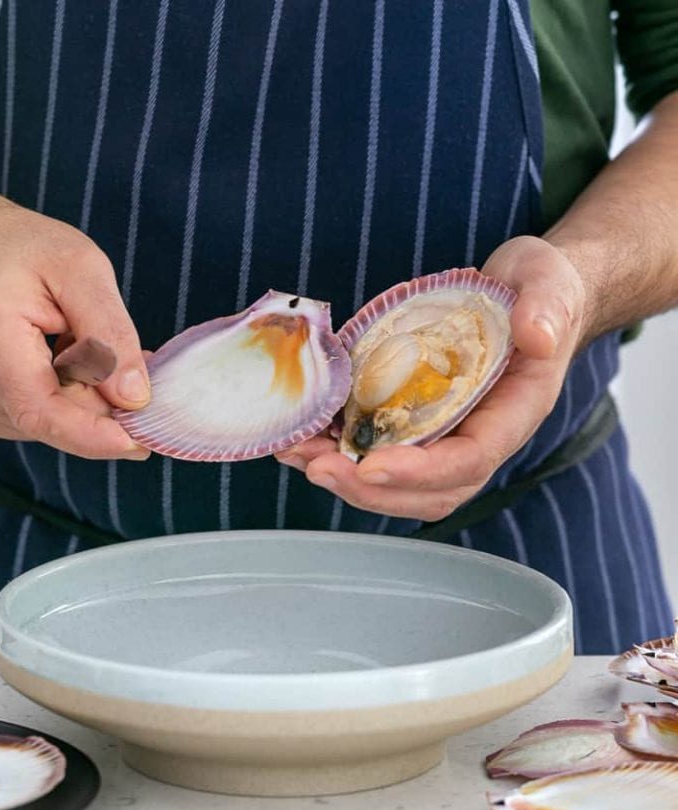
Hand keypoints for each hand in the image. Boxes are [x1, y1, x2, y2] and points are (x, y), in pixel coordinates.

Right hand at [0, 166, 150, 459]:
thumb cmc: (20, 251)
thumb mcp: (80, 268)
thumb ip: (109, 332)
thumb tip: (135, 399)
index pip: (40, 411)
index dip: (94, 435)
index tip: (144, 441)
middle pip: (57, 420)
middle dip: (109, 406)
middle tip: (145, 366)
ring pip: (55, 424)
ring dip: (89, 399)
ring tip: (89, 344)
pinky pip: (42, 420)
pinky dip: (70, 400)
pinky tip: (66, 360)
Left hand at [275, 236, 587, 520]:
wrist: (526, 292)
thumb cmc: (542, 289)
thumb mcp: (549, 285)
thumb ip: (546, 308)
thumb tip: (537, 335)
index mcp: (514, 414)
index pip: (470, 461)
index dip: (421, 472)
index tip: (372, 465)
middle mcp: (478, 437)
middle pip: (427, 490)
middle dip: (369, 488)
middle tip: (317, 466)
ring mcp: (445, 435)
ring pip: (397, 482)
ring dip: (344, 477)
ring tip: (295, 453)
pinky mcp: (416, 421)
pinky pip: (379, 452)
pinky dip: (337, 451)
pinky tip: (299, 437)